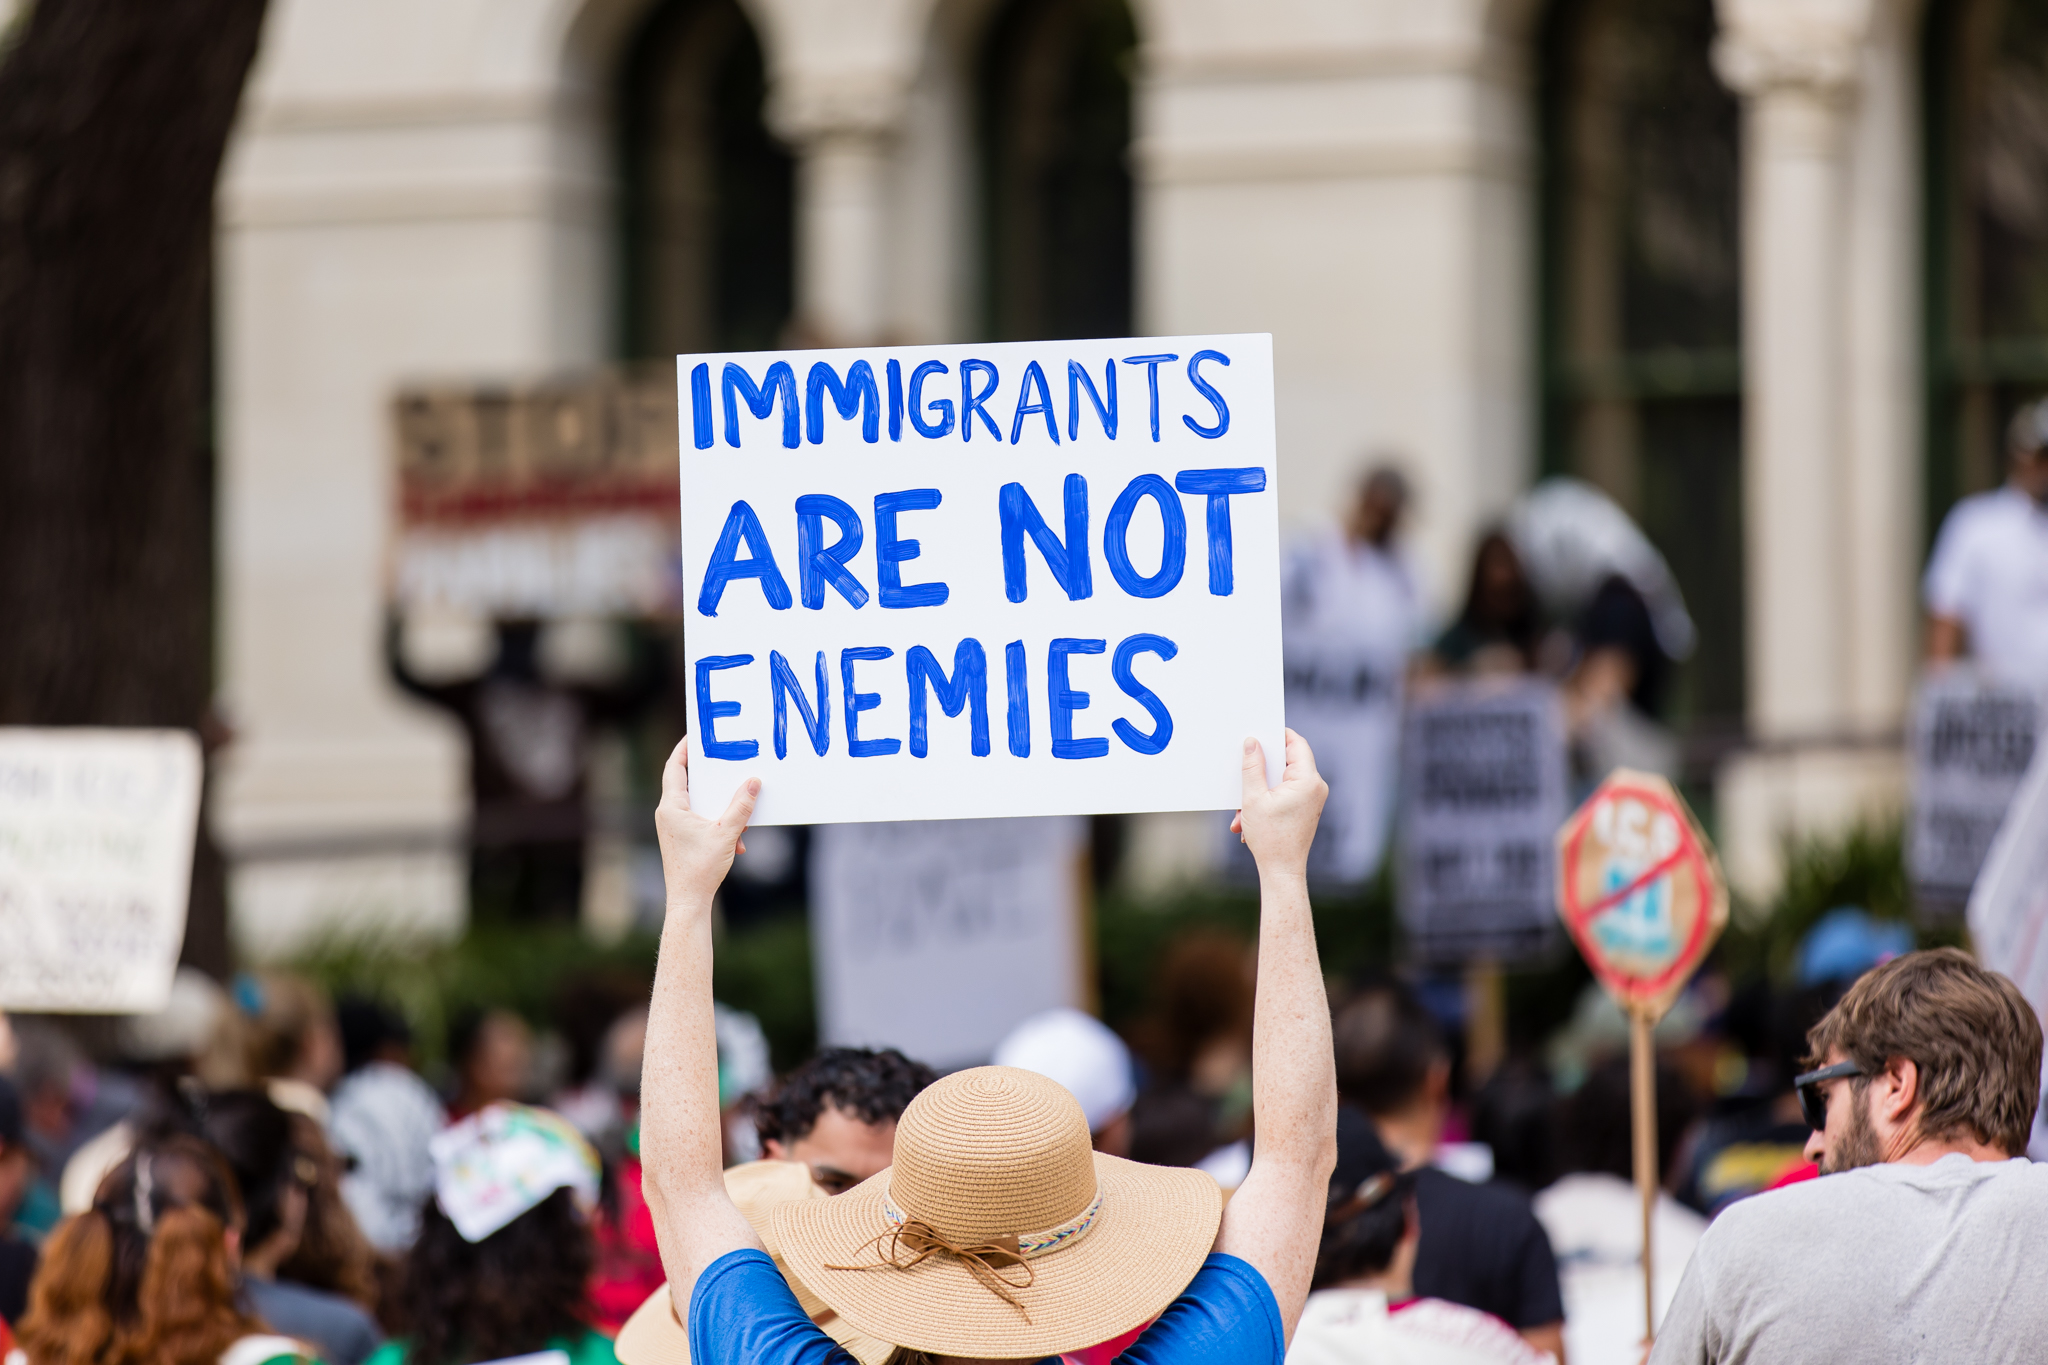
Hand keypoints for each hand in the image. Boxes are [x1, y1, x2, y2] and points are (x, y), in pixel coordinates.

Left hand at [655, 740, 759, 907]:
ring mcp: (674, 826)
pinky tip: (737, 837)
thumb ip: (741, 806)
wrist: (688, 901)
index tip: (698, 735)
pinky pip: (701, 819)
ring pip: (698, 802)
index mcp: (672, 806)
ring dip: (719, 803)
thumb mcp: (726, 833)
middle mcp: (668, 813)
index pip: (675, 767)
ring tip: (738, 802)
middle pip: (688, 782)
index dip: (685, 749)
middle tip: (725, 759)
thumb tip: (754, 782)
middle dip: (710, 774)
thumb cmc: (699, 869)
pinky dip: (718, 821)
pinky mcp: (682, 837)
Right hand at [1231, 729, 1325, 876]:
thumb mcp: (1253, 798)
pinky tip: (1249, 819)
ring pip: (1282, 781)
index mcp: (1308, 780)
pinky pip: (1284, 794)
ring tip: (1242, 811)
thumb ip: (1252, 766)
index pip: (1296, 743)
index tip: (1259, 732)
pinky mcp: (1306, 808)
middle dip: (1261, 771)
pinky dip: (1266, 801)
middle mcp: (1316, 787)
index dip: (1277, 735)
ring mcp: (1312, 799)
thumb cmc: (1271, 839)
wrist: (1282, 872)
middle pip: (1287, 762)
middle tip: (1244, 772)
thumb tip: (1252, 742)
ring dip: (1259, 790)